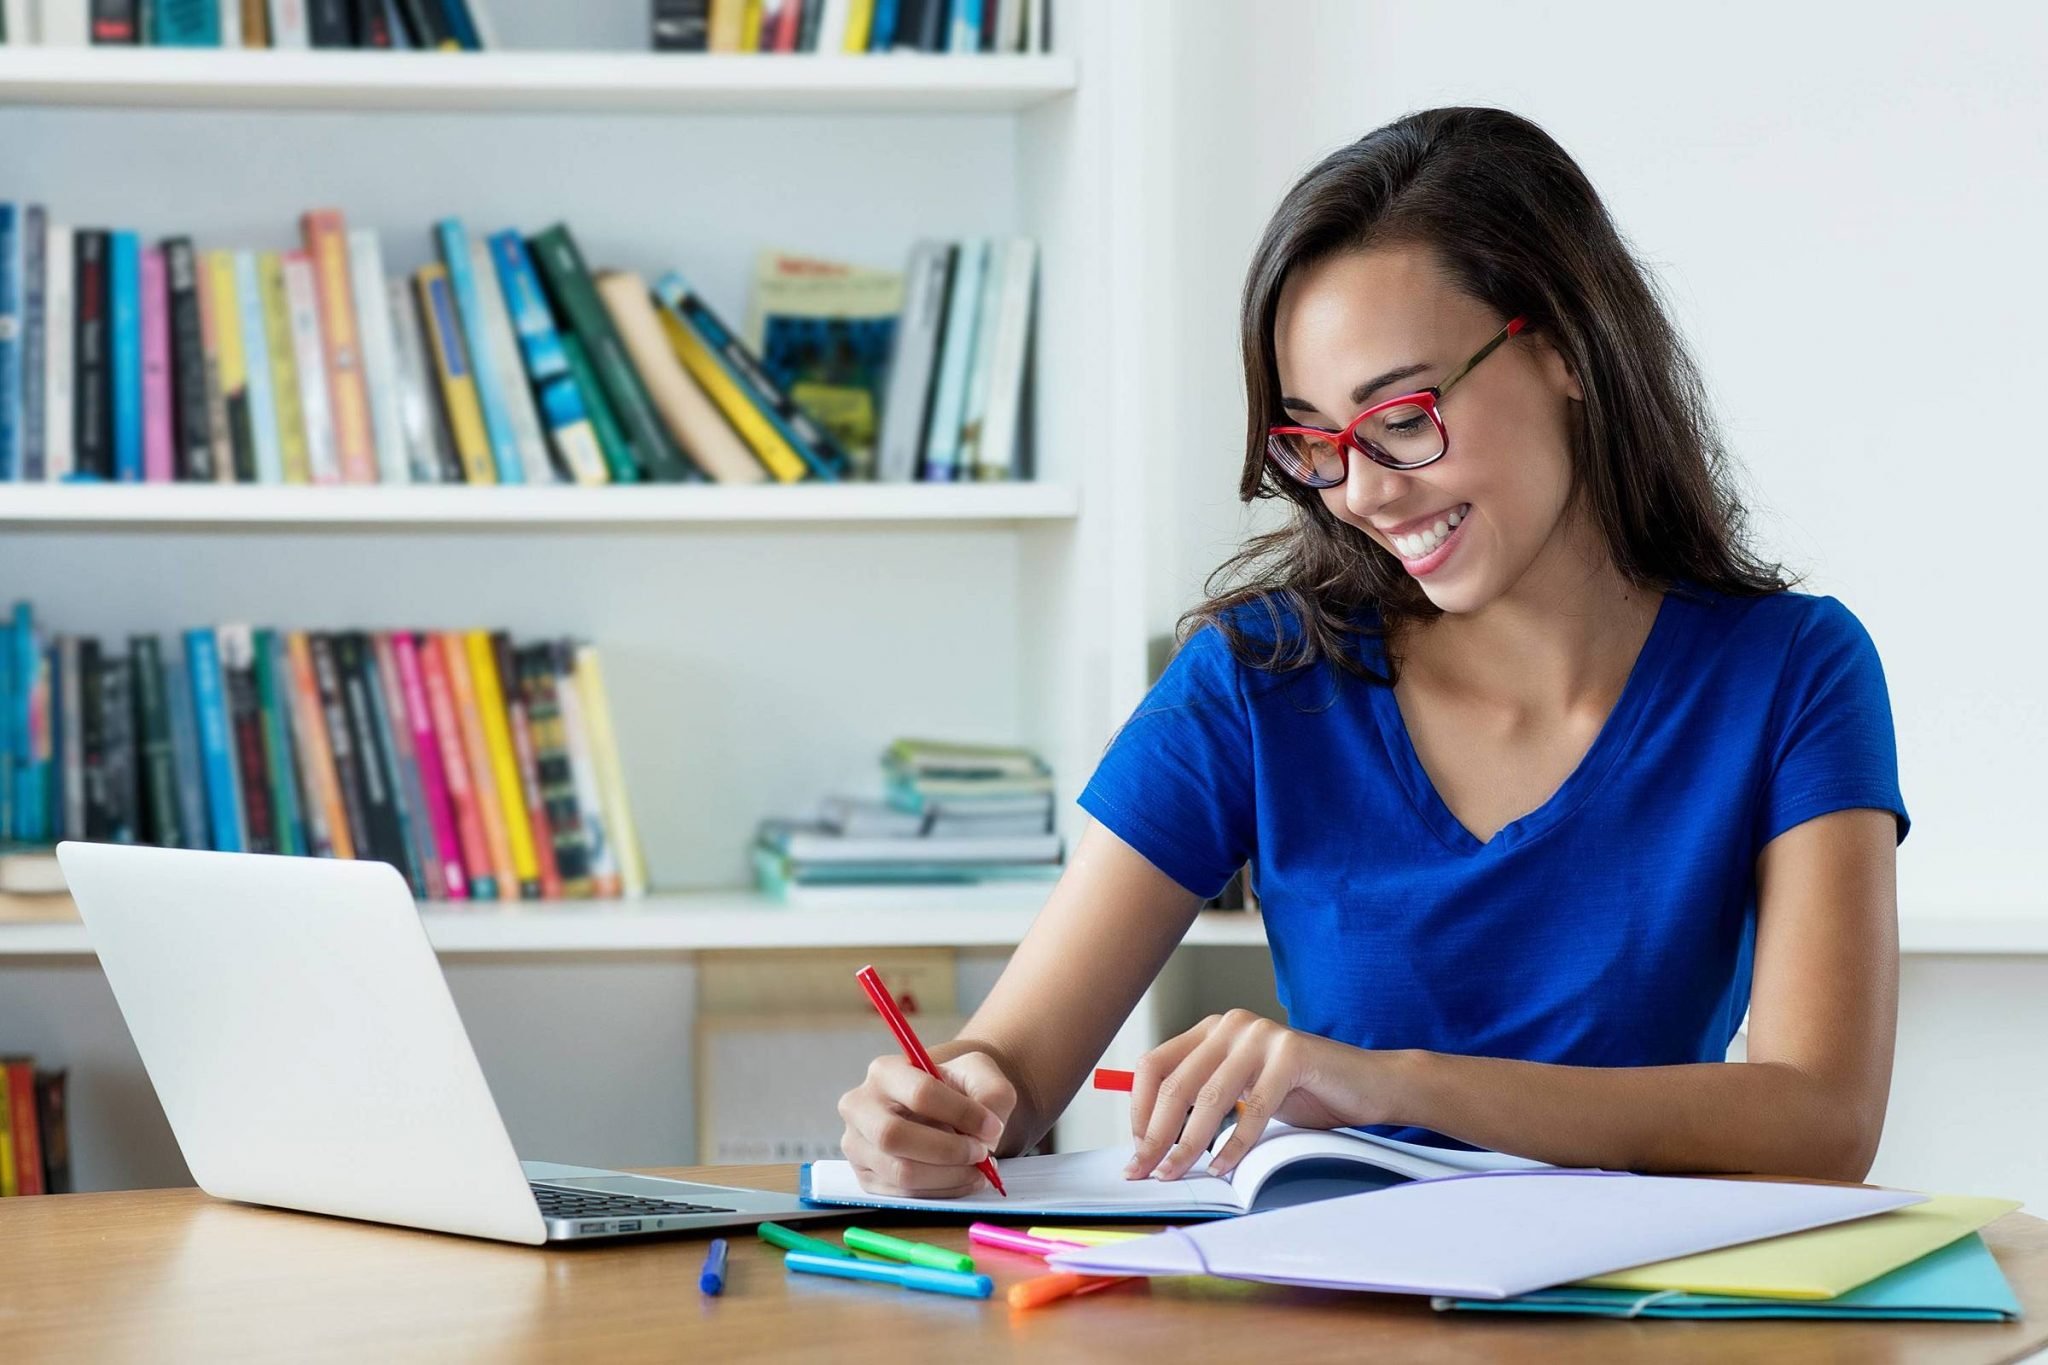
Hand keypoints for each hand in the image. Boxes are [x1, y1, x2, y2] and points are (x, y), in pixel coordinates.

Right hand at [837, 1051, 1017, 1198]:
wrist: (942, 1110)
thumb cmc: (957, 1090)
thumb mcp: (981, 1076)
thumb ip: (992, 1094)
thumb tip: (987, 1132)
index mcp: (885, 1071)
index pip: (920, 1093)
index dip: (961, 1113)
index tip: (992, 1126)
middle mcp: (860, 1107)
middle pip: (894, 1136)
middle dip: (947, 1150)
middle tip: (982, 1154)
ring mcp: (857, 1145)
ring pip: (900, 1171)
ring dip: (948, 1176)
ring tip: (978, 1170)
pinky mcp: (866, 1177)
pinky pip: (903, 1194)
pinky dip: (940, 1191)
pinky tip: (961, 1179)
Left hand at [1124, 1009, 1381, 1181]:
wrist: (1367, 1084)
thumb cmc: (1301, 1092)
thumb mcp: (1241, 1092)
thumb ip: (1202, 1101)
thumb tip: (1150, 1142)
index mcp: (1213, 1029)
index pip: (1155, 1065)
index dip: (1139, 1110)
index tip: (1137, 1149)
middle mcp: (1232, 1025)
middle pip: (1176, 1085)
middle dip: (1155, 1135)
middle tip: (1144, 1171)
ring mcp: (1262, 1035)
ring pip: (1209, 1098)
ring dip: (1187, 1145)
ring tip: (1175, 1173)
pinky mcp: (1291, 1053)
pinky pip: (1252, 1109)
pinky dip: (1233, 1145)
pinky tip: (1222, 1167)